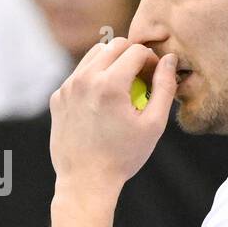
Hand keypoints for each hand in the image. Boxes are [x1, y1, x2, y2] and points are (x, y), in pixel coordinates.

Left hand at [48, 36, 178, 199]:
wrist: (85, 181)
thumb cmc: (123, 157)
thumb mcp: (153, 124)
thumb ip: (165, 87)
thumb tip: (170, 60)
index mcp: (109, 84)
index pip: (136, 50)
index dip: (151, 60)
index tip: (154, 78)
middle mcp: (84, 80)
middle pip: (114, 45)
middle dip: (131, 56)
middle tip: (140, 79)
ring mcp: (67, 88)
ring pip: (94, 55)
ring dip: (111, 63)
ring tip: (122, 88)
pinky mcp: (57, 97)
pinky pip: (79, 75)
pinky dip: (93, 79)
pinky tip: (102, 103)